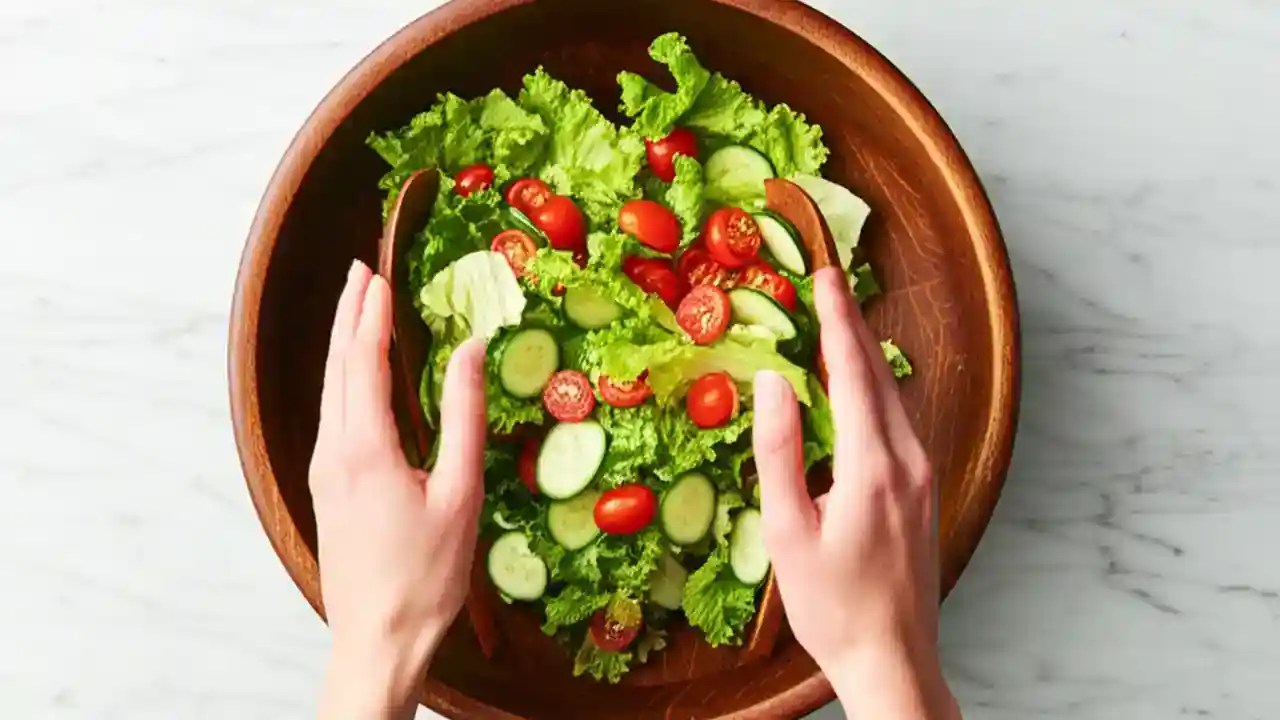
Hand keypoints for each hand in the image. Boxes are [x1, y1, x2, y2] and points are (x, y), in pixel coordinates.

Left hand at [310, 261, 486, 719]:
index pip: (364, 361)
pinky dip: (343, 378)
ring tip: (356, 307)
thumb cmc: (427, 575)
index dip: (372, 314)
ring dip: (342, 343)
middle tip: (359, 270)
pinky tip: (356, 374)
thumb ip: (463, 416)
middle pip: (336, 367)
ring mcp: (323, 470)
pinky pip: (330, 415)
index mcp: (365, 448)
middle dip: (348, 315)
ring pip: (328, 390)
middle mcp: (333, 452)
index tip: (379, 272)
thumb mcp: (460, 493)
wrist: (378, 639)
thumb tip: (471, 351)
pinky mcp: (325, 487)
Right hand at [752, 268, 959, 718]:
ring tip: (836, 323)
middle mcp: (909, 461)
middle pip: (879, 376)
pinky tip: (855, 389)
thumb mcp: (787, 531)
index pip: (852, 373)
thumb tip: (771, 385)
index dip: (836, 320)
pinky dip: (872, 391)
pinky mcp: (923, 491)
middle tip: (827, 285)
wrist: (892, 659)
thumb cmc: (832, 606)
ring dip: (863, 357)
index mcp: (873, 466)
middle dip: (851, 326)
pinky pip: (897, 422)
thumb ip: (778, 452)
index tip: (822, 278)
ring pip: (892, 397)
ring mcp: (923, 476)